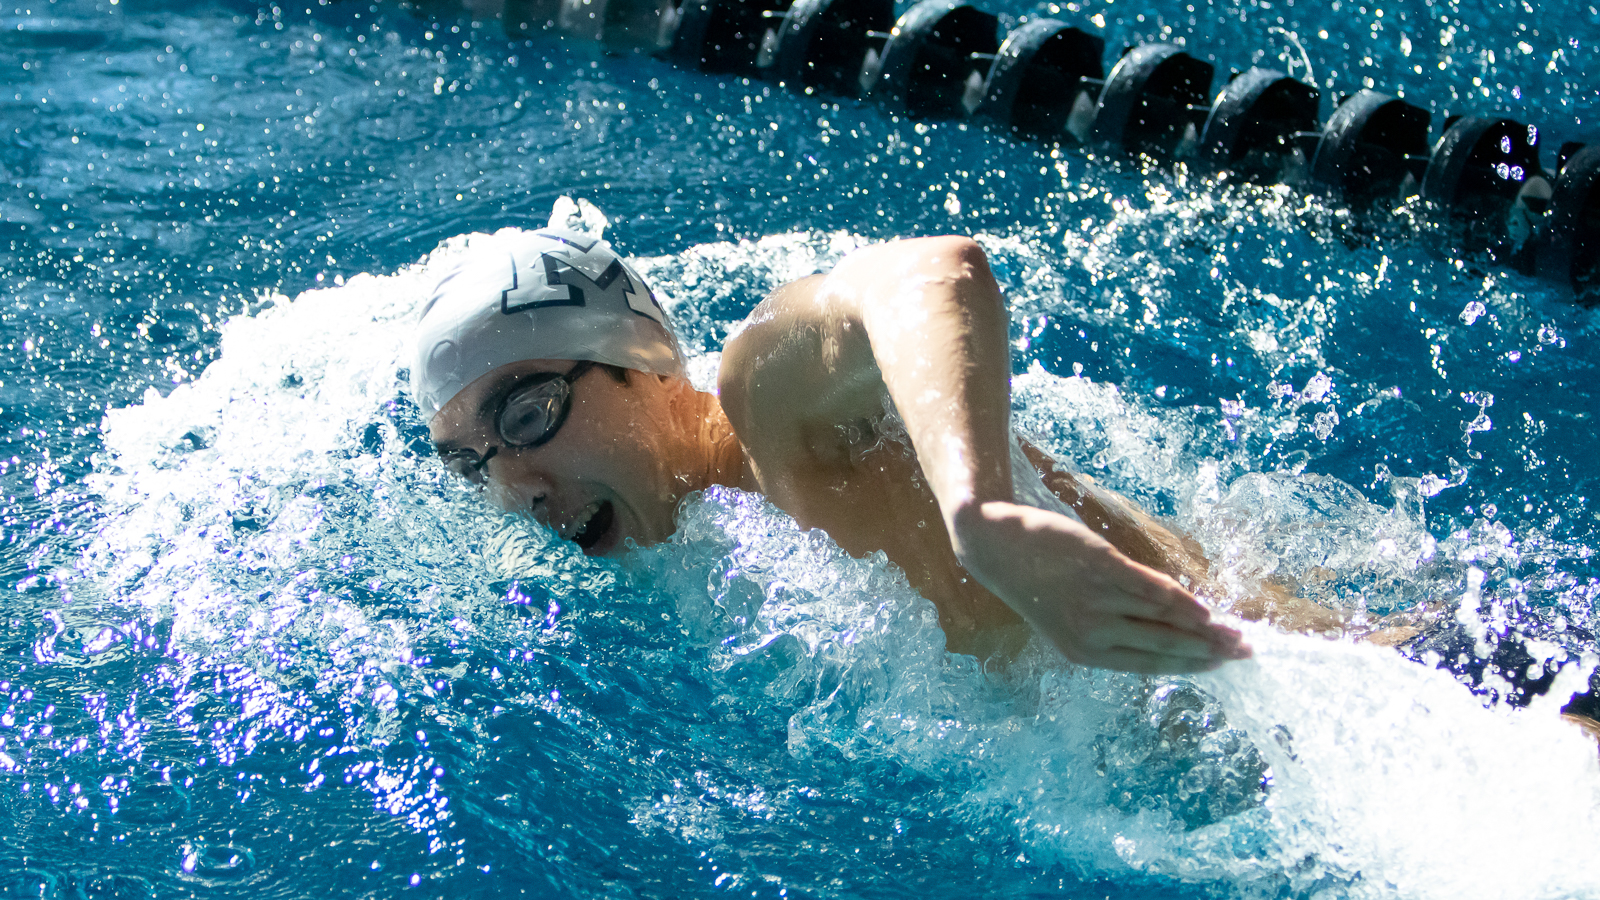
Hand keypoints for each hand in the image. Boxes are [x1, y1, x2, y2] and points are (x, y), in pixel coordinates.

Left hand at [949, 501, 1251, 673]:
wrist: (997, 546)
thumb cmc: (1038, 583)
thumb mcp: (1069, 619)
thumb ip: (1113, 629)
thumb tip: (1169, 632)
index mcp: (1085, 654)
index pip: (1150, 665)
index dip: (1190, 666)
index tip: (1221, 667)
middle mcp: (1093, 633)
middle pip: (1164, 645)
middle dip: (1208, 651)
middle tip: (1244, 652)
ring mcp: (1098, 601)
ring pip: (1163, 619)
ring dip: (1204, 627)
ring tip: (1232, 631)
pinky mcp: (1102, 568)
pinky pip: (1150, 588)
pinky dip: (1180, 600)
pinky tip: (1202, 608)